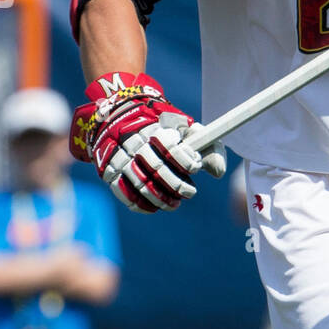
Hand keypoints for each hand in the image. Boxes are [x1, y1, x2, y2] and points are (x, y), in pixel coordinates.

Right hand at [70, 72, 225, 213]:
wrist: (125, 119)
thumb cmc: (166, 130)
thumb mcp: (188, 129)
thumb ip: (208, 147)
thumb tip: (219, 172)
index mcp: (155, 129)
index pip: (170, 147)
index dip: (185, 160)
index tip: (195, 168)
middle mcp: (135, 143)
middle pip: (157, 168)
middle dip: (176, 184)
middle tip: (190, 192)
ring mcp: (120, 158)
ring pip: (140, 184)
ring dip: (160, 199)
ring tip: (174, 204)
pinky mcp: (109, 172)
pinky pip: (123, 193)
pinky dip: (140, 205)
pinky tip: (153, 208)